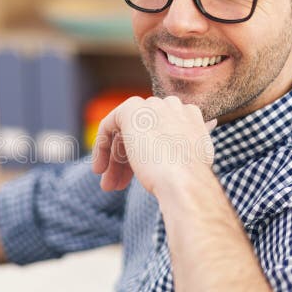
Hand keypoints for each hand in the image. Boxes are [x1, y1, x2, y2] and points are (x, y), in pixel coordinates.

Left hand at [91, 96, 216, 194]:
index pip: (160, 133)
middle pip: (141, 132)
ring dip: (114, 160)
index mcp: (190, 117)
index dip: (147, 154)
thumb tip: (166, 155)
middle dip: (127, 161)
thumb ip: (178, 151)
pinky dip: (102, 146)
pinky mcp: (131, 109)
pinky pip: (109, 124)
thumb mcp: (192, 163)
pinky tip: (99, 168)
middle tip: (117, 184)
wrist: (183, 181)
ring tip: (109, 185)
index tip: (137, 176)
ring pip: (125, 133)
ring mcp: (152, 106)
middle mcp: (173, 106)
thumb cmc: (187, 181)